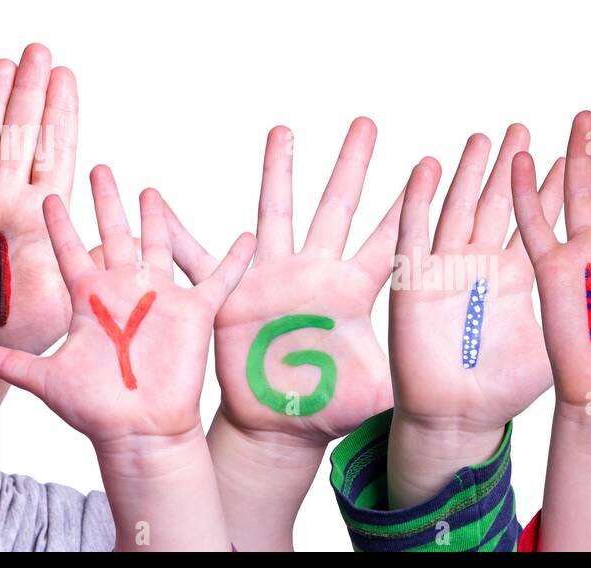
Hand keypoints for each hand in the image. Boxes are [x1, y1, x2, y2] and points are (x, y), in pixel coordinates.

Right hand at [0, 44, 77, 372]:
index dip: (60, 116)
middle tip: (40, 51)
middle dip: (30, 94)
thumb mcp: (74, 294)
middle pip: (20, 137)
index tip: (68, 77)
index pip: (54, 152)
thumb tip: (137, 236)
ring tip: (6, 65)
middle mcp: (5, 201)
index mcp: (42, 213)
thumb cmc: (27, 325)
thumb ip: (96, 263)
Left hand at [0, 166, 254, 443]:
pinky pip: (217, 280)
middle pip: (115, 235)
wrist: (140, 430)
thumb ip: (14, 364)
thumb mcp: (48, 381)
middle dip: (107, 202)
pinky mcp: (194, 312)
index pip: (71, 252)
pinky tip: (246, 238)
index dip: (60, 225)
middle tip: (99, 168)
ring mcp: (160, 299)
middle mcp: (124, 292)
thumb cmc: (96, 410)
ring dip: (157, 218)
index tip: (46, 196)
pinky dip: (233, 260)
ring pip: (159, 245)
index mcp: (89, 300)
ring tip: (149, 188)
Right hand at [166, 119, 397, 444]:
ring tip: (283, 129)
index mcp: (351, 292)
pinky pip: (202, 260)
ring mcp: (274, 278)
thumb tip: (416, 387)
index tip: (428, 165)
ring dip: (278, 171)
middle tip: (366, 122)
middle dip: (352, 164)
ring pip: (277, 212)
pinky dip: (180, 234)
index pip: (386, 240)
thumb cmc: (327, 407)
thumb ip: (390, 382)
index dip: (406, 206)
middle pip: (336, 207)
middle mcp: (314, 273)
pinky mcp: (234, 295)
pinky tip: (162, 202)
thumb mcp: (368, 395)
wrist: (278, 423)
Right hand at [387, 126, 564, 506]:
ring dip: (480, 170)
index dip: (576, 176)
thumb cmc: (509, 389)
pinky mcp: (420, 279)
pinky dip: (419, 198)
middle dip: (531, 160)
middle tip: (555, 122)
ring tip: (492, 137)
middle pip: (518, 197)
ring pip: (470, 204)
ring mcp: (459, 266)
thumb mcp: (563, 343)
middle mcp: (498, 261)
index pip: (562, 212)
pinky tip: (428, 167)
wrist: (458, 417)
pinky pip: (418, 231)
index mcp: (535, 273)